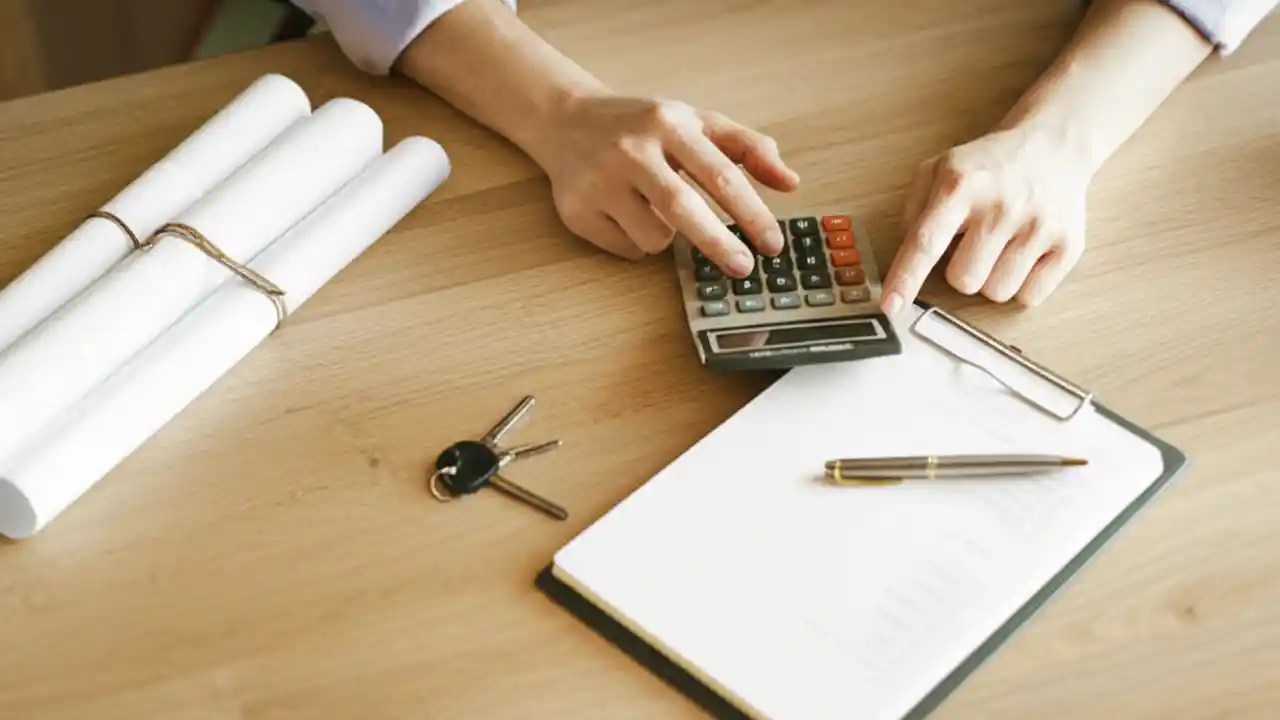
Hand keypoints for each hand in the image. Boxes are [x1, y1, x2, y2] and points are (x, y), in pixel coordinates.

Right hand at [525, 93, 799, 276]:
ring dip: (669, 238)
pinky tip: (626, 214)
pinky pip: (626, 248)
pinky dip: (638, 242)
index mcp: (668, 123)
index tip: (772, 244)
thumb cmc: (644, 124)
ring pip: (653, 236)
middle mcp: (631, 150)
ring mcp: (599, 180)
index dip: (750, 214)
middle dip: (718, 244)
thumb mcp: (696, 122)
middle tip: (744, 268)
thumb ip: (747, 147)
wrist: (566, 119)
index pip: (720, 175)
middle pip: (683, 209)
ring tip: (656, 210)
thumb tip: (790, 182)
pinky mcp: (576, 209)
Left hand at [881, 124, 1091, 312]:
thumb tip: (907, 261)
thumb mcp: (937, 171)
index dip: (905, 279)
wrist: (1052, 146)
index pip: (925, 243)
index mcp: (960, 186)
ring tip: (999, 243)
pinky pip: (1029, 296)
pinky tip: (1023, 251)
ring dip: (990, 276)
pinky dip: (1021, 282)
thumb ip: (912, 213)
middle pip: (963, 281)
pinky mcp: (1069, 245)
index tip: (891, 307)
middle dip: (960, 269)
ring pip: (996, 292)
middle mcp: (1001, 206)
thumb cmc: (987, 167)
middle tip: (973, 241)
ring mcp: (1038, 226)